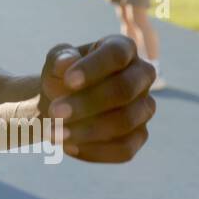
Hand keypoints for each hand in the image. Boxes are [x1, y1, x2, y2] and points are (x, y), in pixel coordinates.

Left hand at [38, 36, 154, 162]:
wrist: (61, 103)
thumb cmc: (61, 76)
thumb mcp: (55, 62)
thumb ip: (59, 59)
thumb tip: (66, 63)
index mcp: (123, 48)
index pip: (116, 55)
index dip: (93, 68)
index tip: (67, 81)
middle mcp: (142, 76)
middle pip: (124, 90)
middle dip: (87, 103)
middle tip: (54, 112)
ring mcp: (144, 107)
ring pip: (124, 122)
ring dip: (87, 130)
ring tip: (54, 133)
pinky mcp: (139, 136)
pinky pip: (124, 149)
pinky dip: (94, 150)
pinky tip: (68, 146)